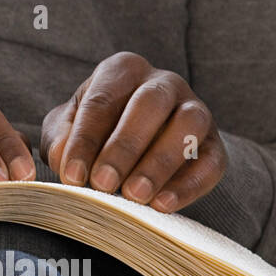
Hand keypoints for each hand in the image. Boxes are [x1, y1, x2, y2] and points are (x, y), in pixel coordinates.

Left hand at [40, 51, 226, 213]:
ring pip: (188, 124)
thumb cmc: (94, 130)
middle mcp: (162, 82)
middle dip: (124, 146)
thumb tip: (62, 157)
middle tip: (103, 184)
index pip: (102, 100)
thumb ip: (60, 138)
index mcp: (122, 70)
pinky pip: (211, 161)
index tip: (72, 175)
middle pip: (149, 104)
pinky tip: (162, 205)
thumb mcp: (67, 128)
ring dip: (160, 162)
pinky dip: (189, 185)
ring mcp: (195, 108)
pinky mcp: (215, 143)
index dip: (85, 139)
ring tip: (134, 195)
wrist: (135, 145)